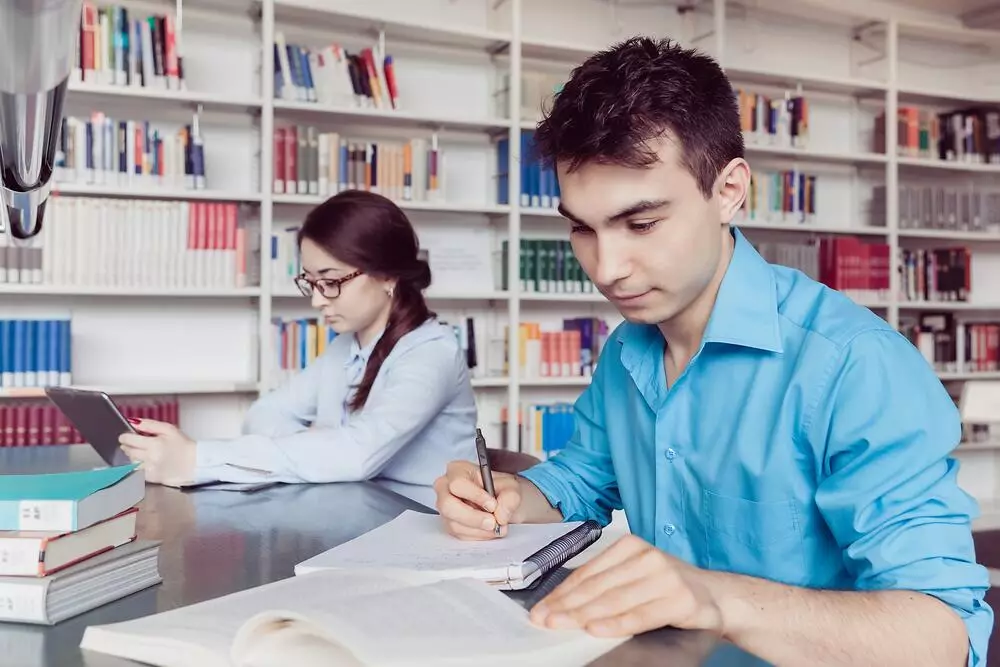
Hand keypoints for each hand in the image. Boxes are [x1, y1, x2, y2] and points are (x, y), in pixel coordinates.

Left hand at [119, 419, 196, 486]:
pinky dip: (138, 466)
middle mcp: (151, 457)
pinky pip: (137, 471)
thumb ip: (149, 424)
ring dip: (132, 456)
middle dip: (128, 446)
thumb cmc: (184, 446)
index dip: (124, 437)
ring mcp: (150, 469)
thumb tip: (133, 422)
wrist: (195, 463)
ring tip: (140, 452)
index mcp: (155, 444)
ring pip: (132, 462)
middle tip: (132, 443)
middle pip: (129, 451)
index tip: (124, 437)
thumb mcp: (169, 429)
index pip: (130, 440)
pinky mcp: (152, 478)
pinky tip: (144, 462)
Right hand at [433, 460, 521, 539]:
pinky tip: (489, 531)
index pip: (458, 484)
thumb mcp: (512, 487)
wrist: (504, 504)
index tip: (492, 505)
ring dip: (478, 530)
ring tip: (497, 527)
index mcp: (458, 470)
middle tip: (493, 522)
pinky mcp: (450, 524)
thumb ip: (510, 498)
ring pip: (454, 524)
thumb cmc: (502, 490)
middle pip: (448, 506)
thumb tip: (500, 514)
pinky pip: (459, 534)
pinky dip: (477, 535)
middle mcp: (446, 488)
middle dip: (473, 517)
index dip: (475, 496)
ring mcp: (446, 508)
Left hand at [529, 534, 723, 637]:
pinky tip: (595, 630)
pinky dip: (616, 624)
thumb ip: (606, 583)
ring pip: (615, 600)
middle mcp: (647, 557)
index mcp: (631, 546)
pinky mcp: (679, 599)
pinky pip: (640, 614)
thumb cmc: (668, 588)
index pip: (588, 572)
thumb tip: (563, 602)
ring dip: (583, 615)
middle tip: (543, 620)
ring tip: (560, 625)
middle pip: (597, 586)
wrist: (716, 596)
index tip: (541, 608)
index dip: (562, 592)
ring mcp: (665, 577)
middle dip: (566, 605)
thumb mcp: (635, 575)